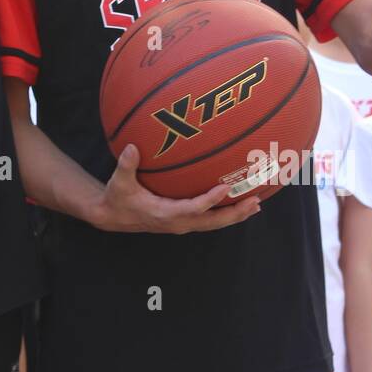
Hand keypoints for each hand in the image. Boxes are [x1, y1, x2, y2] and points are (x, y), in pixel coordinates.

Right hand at [94, 144, 261, 233]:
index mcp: (165, 214)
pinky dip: (226, 211)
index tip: (225, 188)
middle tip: (255, 201)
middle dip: (235, 213)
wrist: (115, 217)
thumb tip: (132, 147)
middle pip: (213, 221)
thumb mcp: (119, 182)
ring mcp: (183, 224)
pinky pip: (210, 218)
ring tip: (256, 204)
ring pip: (215, 222)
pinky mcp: (184, 221)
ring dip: (235, 214)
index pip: (192, 209)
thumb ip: (126, 165)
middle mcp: (178, 222)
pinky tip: (239, 201)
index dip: (209, 200)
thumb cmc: (119, 198)